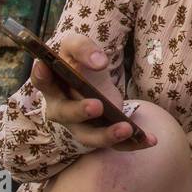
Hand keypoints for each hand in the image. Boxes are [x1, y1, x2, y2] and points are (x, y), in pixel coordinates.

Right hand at [29, 31, 155, 150]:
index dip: (41, 75)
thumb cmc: (77, 63)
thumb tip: (99, 62)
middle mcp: (62, 109)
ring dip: (108, 135)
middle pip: (66, 114)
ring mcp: (80, 126)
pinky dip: (133, 144)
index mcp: (53, 84)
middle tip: (96, 105)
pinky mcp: (101, 134)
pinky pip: (116, 145)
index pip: (42, 80)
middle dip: (80, 111)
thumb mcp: (76, 46)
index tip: (44, 67)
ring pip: (90, 136)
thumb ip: (83, 48)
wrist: (88, 81)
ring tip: (127, 128)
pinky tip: (150, 140)